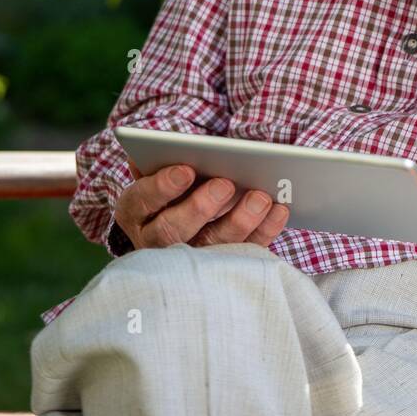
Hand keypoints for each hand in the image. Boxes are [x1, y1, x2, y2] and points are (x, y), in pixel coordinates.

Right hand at [114, 160, 289, 249]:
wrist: (177, 227)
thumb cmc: (172, 190)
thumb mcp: (160, 173)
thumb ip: (162, 159)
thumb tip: (166, 145)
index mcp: (137, 212)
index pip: (141, 200)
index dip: (162, 187)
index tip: (186, 169)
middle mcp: (155, 242)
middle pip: (173, 231)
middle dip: (201, 207)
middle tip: (226, 183)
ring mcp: (187, 262)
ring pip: (211, 247)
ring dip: (239, 221)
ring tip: (260, 197)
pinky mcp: (220, 270)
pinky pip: (243, 255)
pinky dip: (263, 232)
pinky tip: (279, 210)